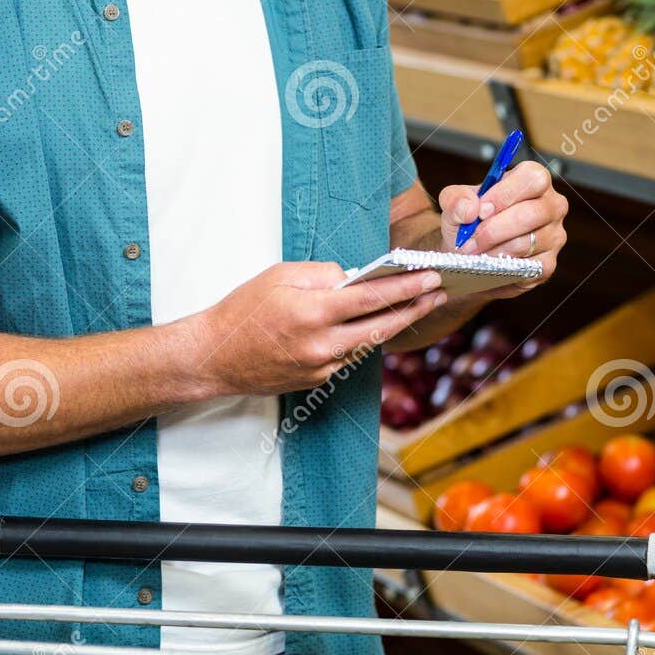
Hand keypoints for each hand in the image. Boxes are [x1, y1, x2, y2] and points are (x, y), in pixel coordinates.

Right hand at [189, 260, 448, 394]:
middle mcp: (322, 344)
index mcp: (313, 312)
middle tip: (438, 293)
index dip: (407, 287)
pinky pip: (348, 356)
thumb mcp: (278, 276)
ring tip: (416, 306)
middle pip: (382, 326)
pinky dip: (363, 340)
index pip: (373, 297)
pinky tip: (375, 326)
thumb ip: (321, 274)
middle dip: (414, 307)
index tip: (430, 277)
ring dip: (393, 325)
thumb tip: (352, 278)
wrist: (215, 357)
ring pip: (368, 344)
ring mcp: (321, 367)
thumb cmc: (242, 310)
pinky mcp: (317, 380)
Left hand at [438, 159, 567, 297]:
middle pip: (531, 214)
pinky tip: (488, 264)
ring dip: (493, 250)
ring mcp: (554, 235)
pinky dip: (502, 266)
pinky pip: (528, 266)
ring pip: (526, 243)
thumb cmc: (469, 222)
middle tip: (469, 240)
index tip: (481, 211)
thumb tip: (469, 208)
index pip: (532, 178)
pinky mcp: (548, 263)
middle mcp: (551, 205)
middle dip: (494, 230)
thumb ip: (456, 199)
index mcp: (533, 181)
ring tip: (473, 253)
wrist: (467, 253)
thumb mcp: (455, 204)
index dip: (505, 195)